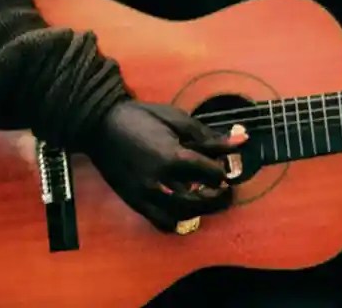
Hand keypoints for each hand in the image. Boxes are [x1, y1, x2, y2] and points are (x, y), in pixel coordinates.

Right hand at [85, 101, 245, 231]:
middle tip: (227, 191)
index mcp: (172, 157)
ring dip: (201, 211)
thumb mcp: (177, 119)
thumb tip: (241, 141)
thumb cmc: (140, 117)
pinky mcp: (135, 202)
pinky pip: (161, 223)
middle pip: (201, 202)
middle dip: (220, 198)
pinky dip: (177, 221)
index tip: (226, 169)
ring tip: (207, 199)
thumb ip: (209, 136)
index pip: (210, 174)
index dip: (222, 172)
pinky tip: (184, 209)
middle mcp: (160, 182)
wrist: (100, 125)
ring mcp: (146, 196)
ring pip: (183, 215)